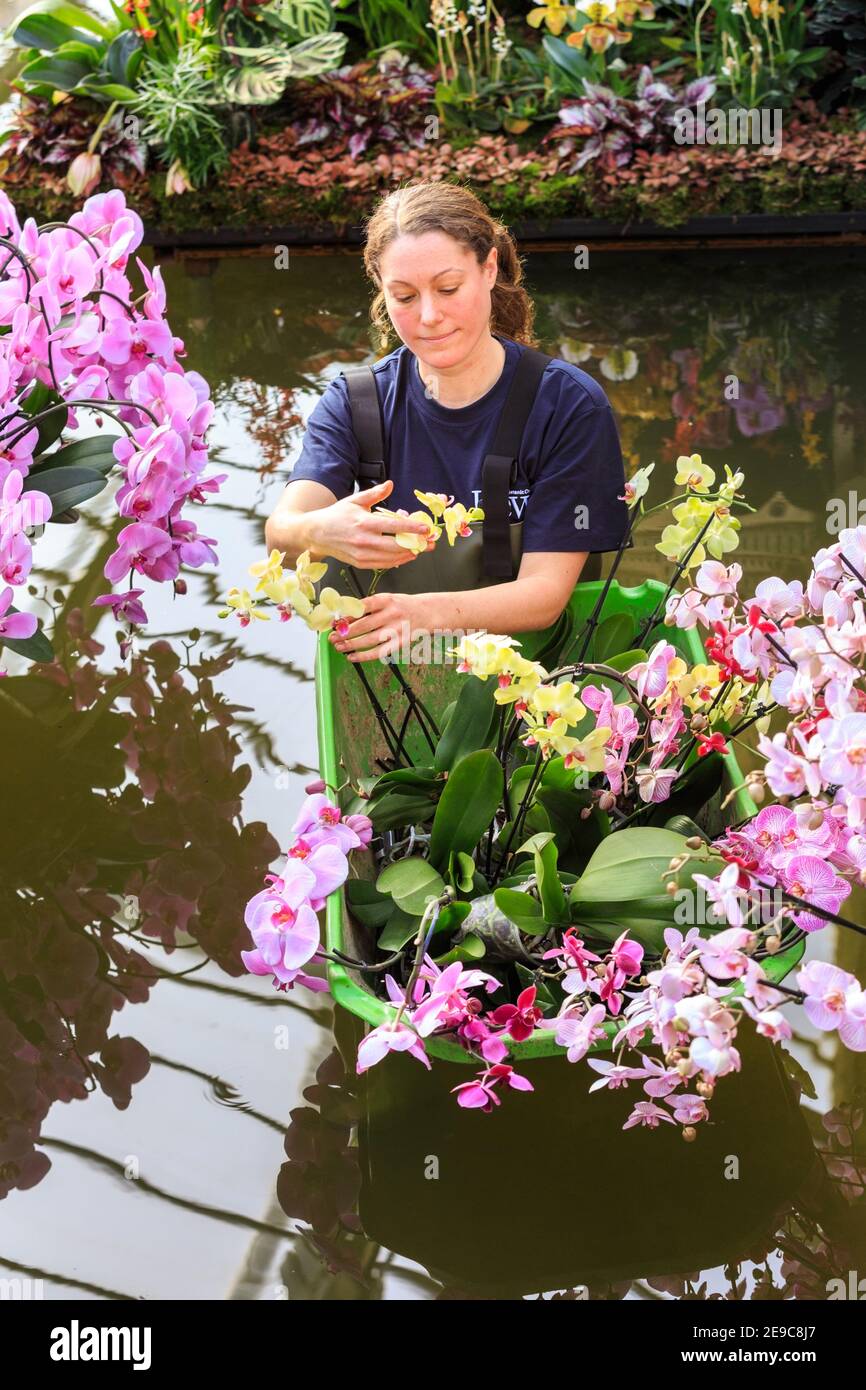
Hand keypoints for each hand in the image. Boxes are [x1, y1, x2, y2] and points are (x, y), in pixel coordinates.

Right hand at [311, 479, 434, 570]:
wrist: (316, 533)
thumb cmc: (337, 515)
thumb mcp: (355, 500)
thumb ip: (375, 493)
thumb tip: (390, 484)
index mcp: (364, 522)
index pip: (393, 526)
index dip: (412, 528)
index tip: (426, 529)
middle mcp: (363, 540)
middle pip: (396, 545)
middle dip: (416, 544)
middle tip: (430, 543)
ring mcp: (361, 554)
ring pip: (391, 558)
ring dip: (409, 554)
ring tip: (421, 549)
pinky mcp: (360, 563)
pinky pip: (383, 565)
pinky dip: (396, 562)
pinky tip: (406, 556)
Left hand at [328, 591, 426, 662]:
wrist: (427, 612)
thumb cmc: (401, 606)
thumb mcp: (386, 600)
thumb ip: (367, 607)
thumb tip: (343, 618)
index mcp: (386, 599)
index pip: (361, 607)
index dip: (345, 616)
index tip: (333, 622)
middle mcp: (392, 614)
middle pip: (363, 625)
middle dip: (344, 632)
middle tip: (331, 637)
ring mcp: (397, 629)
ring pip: (369, 640)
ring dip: (351, 645)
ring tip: (338, 647)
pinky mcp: (400, 643)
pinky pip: (379, 652)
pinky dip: (363, 656)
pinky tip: (352, 657)